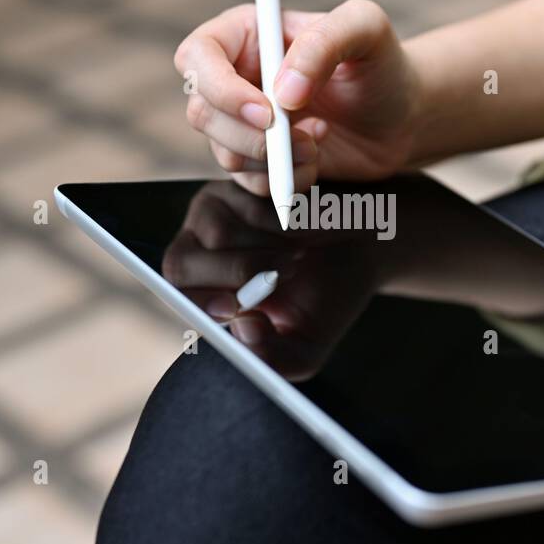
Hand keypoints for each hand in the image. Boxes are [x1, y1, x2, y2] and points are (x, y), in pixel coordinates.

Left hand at [160, 181, 379, 379]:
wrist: (367, 248)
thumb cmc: (330, 299)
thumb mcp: (305, 347)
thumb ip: (273, 359)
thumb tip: (242, 329)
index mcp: (205, 296)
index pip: (176, 299)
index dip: (200, 303)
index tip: (235, 308)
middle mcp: (198, 253)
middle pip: (180, 264)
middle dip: (232, 273)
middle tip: (281, 277)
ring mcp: (213, 214)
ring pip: (218, 234)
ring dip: (269, 250)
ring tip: (300, 257)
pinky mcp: (240, 184)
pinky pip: (253, 205)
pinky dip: (286, 224)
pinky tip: (309, 231)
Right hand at [174, 0, 421, 195]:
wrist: (403, 118)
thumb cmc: (383, 64)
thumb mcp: (367, 28)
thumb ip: (325, 42)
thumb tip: (284, 91)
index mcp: (249, 33)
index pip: (198, 55)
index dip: (219, 88)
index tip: (267, 111)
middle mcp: (237, 77)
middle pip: (202, 112)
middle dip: (251, 135)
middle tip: (299, 134)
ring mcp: (244, 122)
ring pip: (224, 153)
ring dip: (274, 159)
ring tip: (318, 140)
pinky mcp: (259, 160)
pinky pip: (251, 182)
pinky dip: (286, 180)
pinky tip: (317, 158)